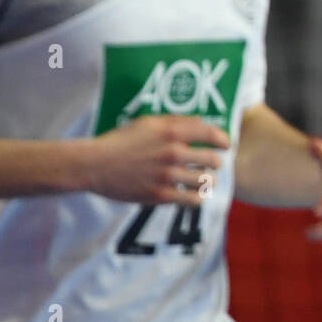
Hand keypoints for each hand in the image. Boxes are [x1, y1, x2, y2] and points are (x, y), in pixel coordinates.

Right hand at [81, 116, 229, 206]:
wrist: (94, 164)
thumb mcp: (148, 122)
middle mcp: (173, 152)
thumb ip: (176, 121)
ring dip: (209, 181)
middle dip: (216, 162)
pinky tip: (194, 195)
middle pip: (213, 160)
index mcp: (172, 132)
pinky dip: (197, 198)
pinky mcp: (160, 195)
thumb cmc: (120, 141)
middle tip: (214, 165)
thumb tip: (201, 121)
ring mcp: (167, 175)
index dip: (224, 140)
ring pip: (205, 181)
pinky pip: (191, 200)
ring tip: (205, 180)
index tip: (226, 145)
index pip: (211, 134)